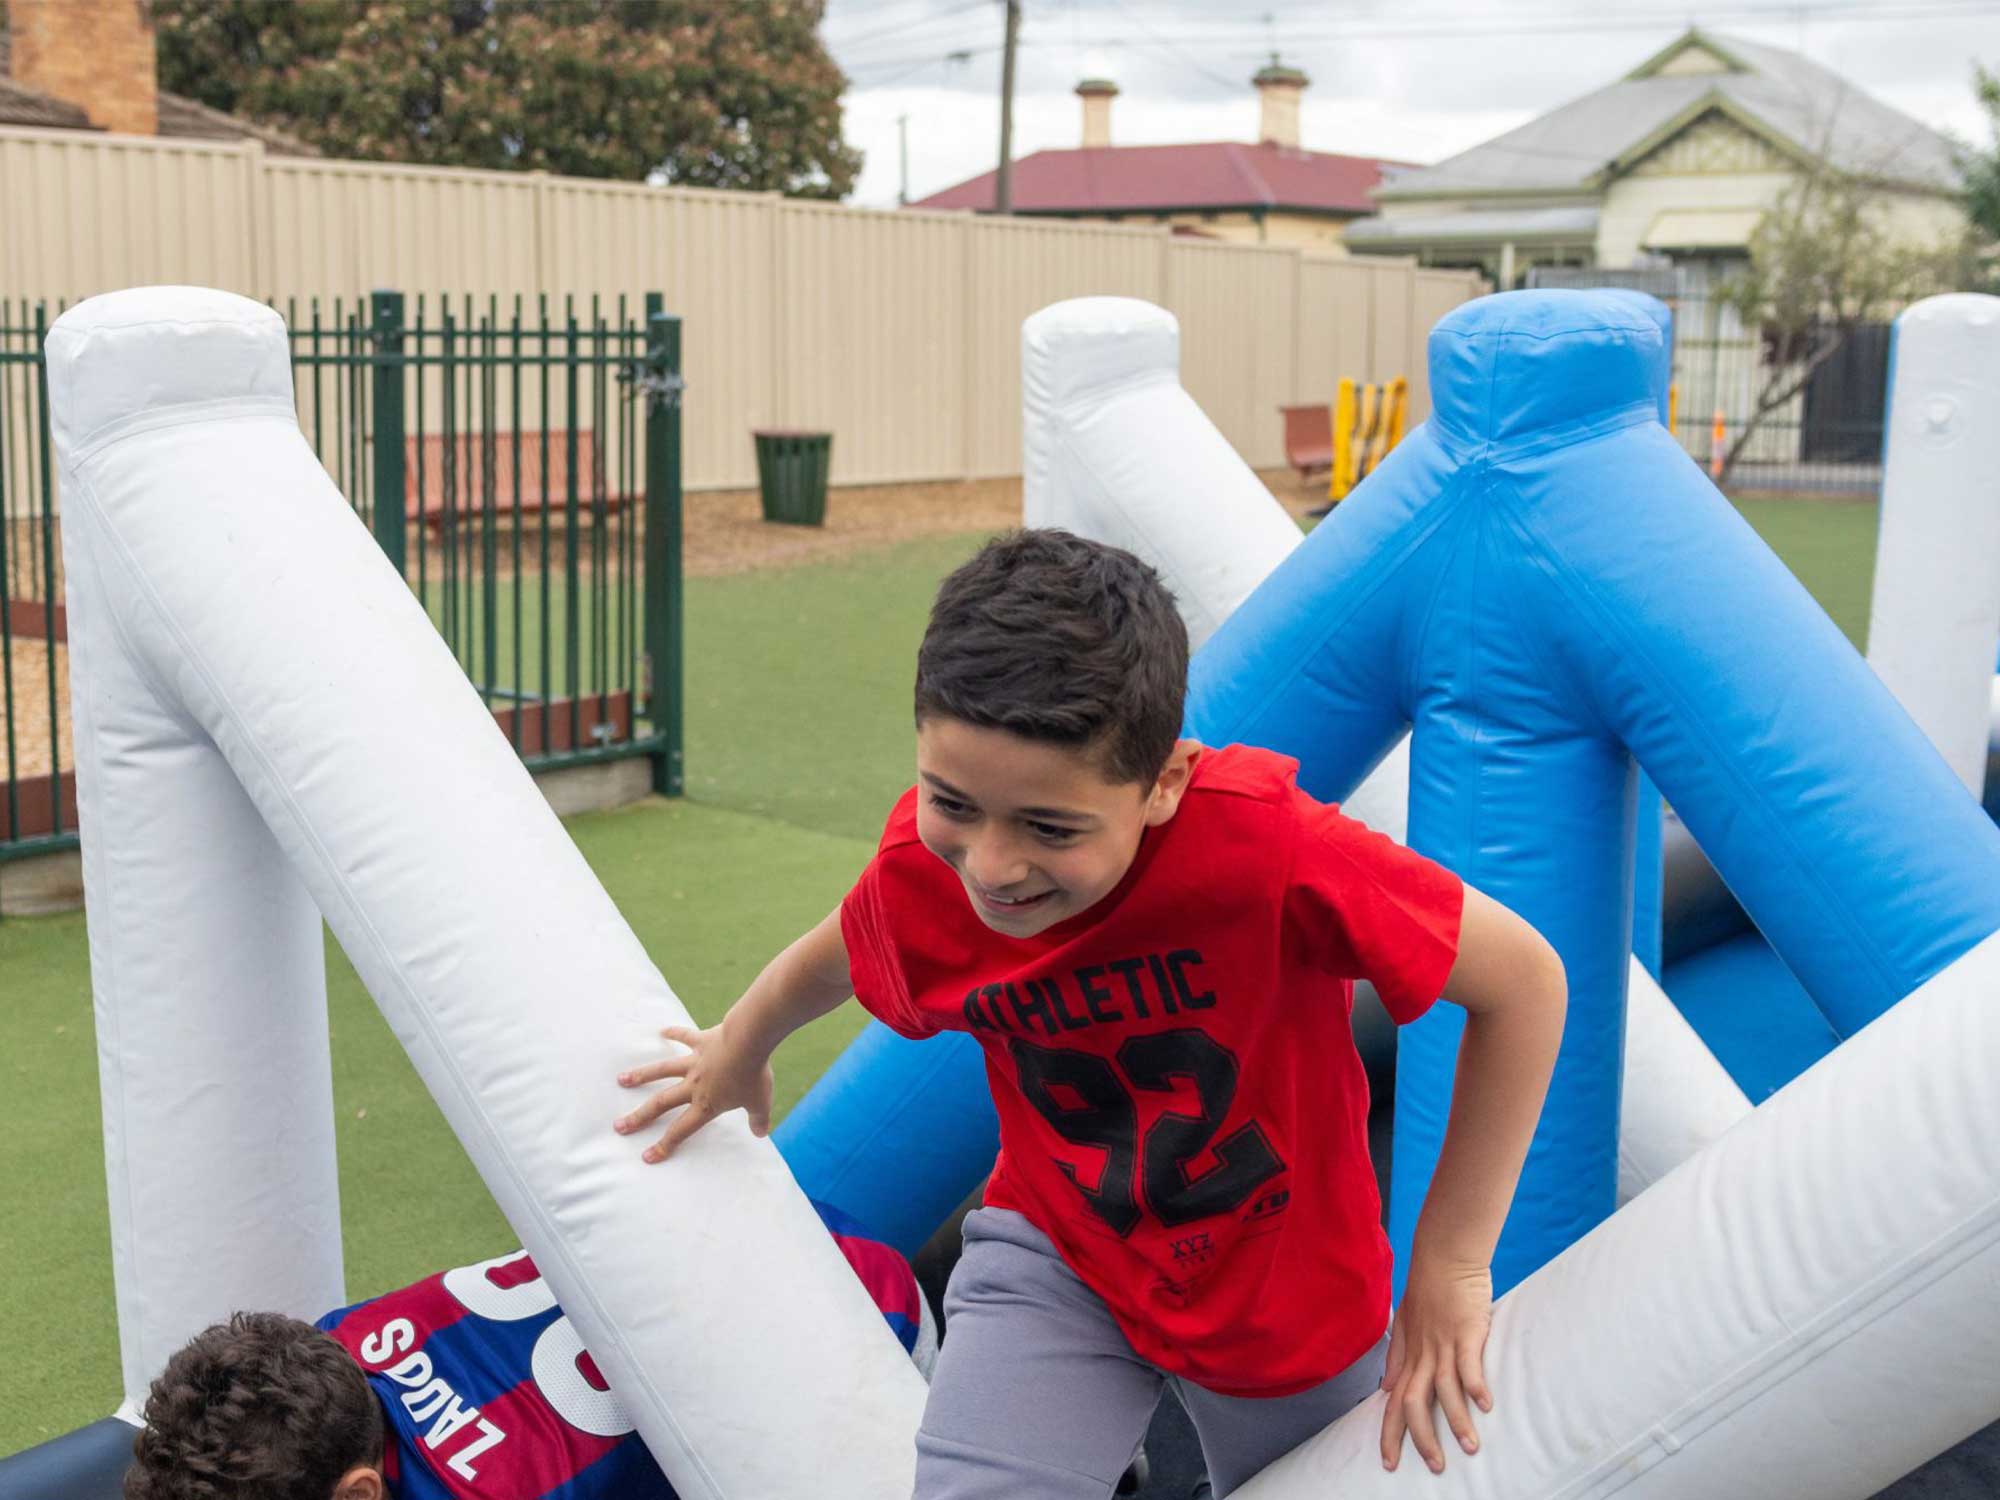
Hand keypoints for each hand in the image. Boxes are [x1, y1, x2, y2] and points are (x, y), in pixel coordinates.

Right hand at [613, 1019, 773, 1163]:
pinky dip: (673, 1033)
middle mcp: (694, 1085)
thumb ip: (758, 1120)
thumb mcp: (761, 1102)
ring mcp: (694, 1062)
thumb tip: (761, 1133)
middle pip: (661, 1104)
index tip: (647, 1156)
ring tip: (622, 1079)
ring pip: (662, 1070)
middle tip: (619, 1126)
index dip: (664, 1145)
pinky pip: (684, 1037)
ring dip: (641, 1075)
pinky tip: (661, 1031)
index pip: (682, 1130)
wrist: (750, 1040)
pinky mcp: (700, 1041)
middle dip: (639, 1117)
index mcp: (706, 1104)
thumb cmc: (755, 1074)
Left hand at [1379, 1254, 1493, 1474]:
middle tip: (1435, 1467)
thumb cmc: (1429, 1288)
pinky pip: (1468, 1363)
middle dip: (1420, 1439)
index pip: (1393, 1402)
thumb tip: (1384, 1387)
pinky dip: (1475, 1385)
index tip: (1388, 1463)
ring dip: (1456, 1421)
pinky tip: (1486, 1406)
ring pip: (1442, 1390)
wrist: (1444, 1254)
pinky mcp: (1466, 1332)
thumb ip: (1396, 1355)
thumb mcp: (1404, 1322)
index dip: (1389, 1433)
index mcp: (1409, 1355)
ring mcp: (1443, 1344)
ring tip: (1470, 1448)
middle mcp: (1422, 1354)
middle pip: (1412, 1403)